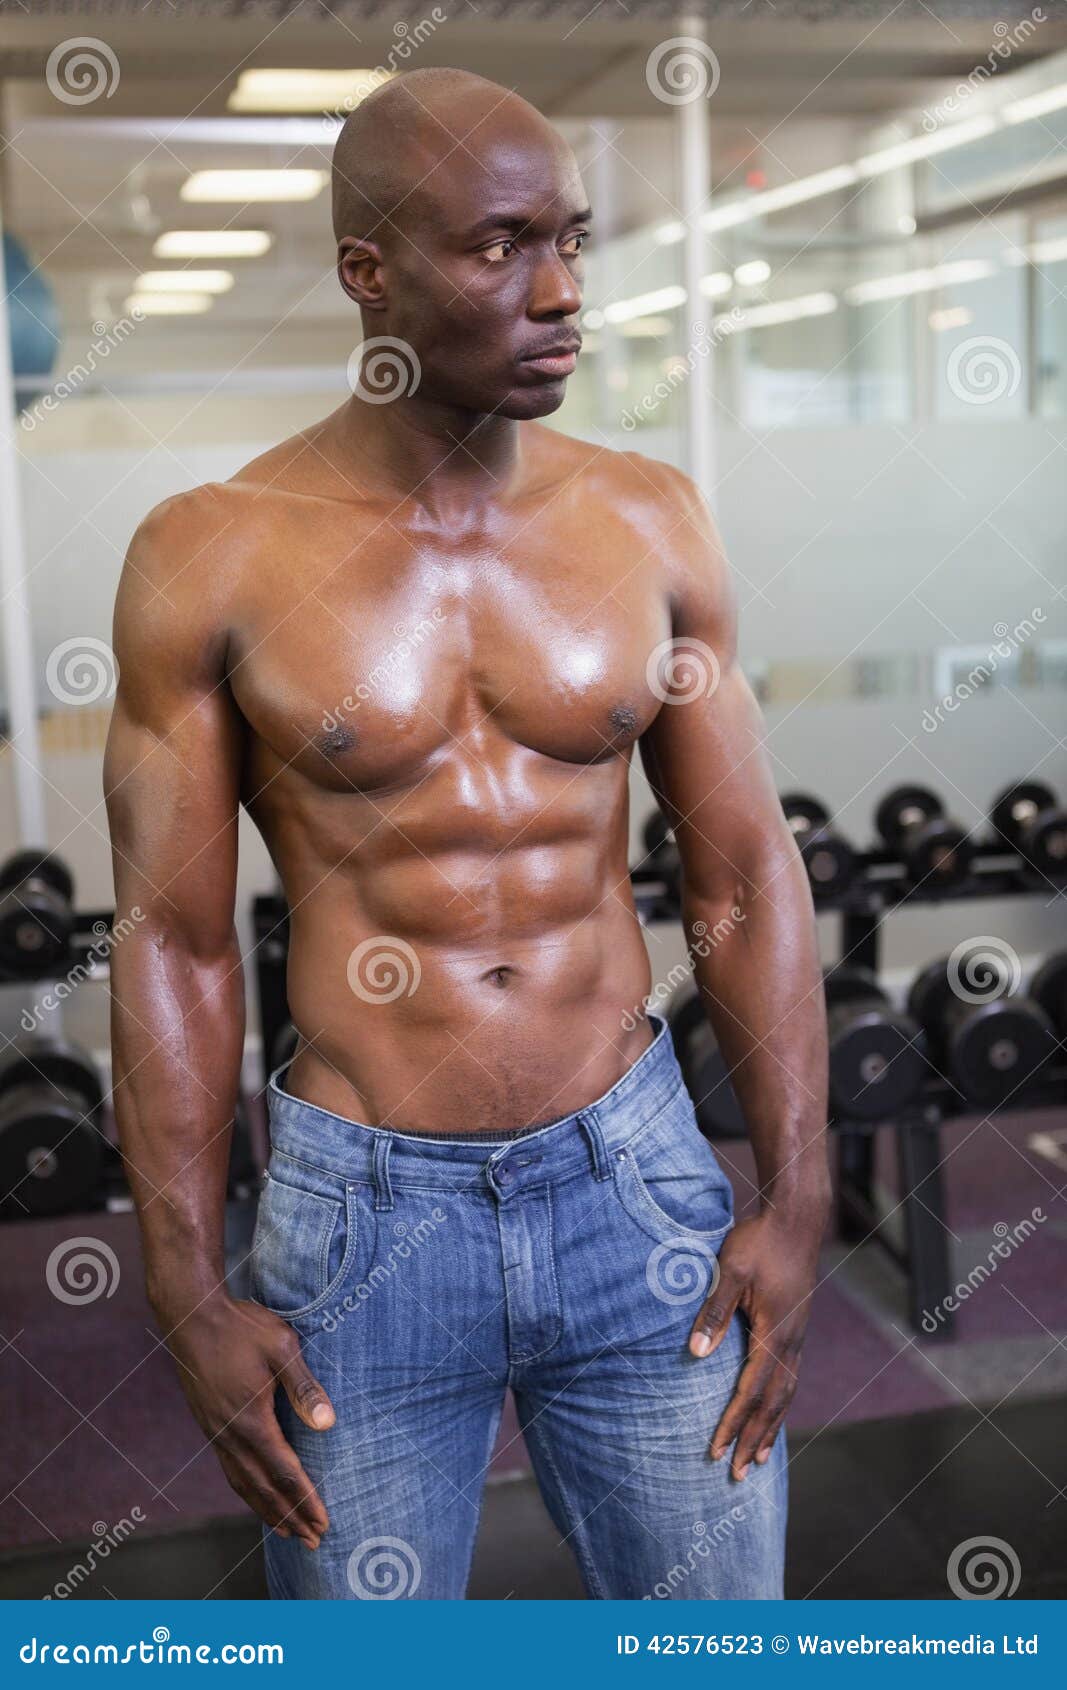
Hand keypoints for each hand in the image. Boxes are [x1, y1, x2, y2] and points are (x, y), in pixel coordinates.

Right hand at [159, 1293, 335, 1548]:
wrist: (190, 1316)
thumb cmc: (240, 1328)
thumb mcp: (281, 1349)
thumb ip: (304, 1388)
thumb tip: (328, 1425)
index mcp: (252, 1422)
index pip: (285, 1474)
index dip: (306, 1502)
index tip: (323, 1525)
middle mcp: (231, 1435)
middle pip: (264, 1489)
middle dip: (290, 1517)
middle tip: (312, 1541)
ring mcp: (216, 1431)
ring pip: (242, 1484)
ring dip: (266, 1509)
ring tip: (286, 1529)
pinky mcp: (208, 1423)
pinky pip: (229, 1468)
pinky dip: (246, 1490)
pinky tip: (254, 1491)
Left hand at [688, 1206, 823, 1479]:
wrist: (796, 1219)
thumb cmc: (759, 1241)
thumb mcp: (730, 1269)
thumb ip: (714, 1310)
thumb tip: (697, 1352)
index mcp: (774, 1332)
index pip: (751, 1390)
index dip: (733, 1423)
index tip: (714, 1450)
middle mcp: (791, 1342)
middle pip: (773, 1403)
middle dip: (753, 1439)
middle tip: (736, 1474)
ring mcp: (798, 1336)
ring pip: (786, 1394)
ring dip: (770, 1428)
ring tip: (756, 1459)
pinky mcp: (797, 1328)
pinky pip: (790, 1378)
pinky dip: (779, 1404)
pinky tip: (771, 1413)